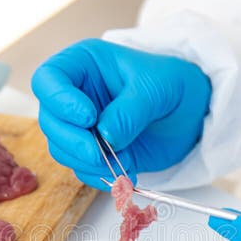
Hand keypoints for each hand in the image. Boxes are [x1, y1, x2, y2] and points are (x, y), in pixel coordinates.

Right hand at [31, 39, 210, 189]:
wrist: (192, 112)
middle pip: (50, 120)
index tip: (89, 117)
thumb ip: (130, 110)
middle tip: (99, 153)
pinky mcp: (93, 151)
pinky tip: (125, 172)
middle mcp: (75, 95)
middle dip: (73, 141)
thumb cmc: (173, 84)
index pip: (48, 79)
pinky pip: (81, 169)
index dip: (60, 101)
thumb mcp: (156, 88)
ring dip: (88, 162)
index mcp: (83, 64)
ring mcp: (81, 126)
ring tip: (124, 160)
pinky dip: (99, 176)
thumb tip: (106, 136)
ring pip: (61, 148)